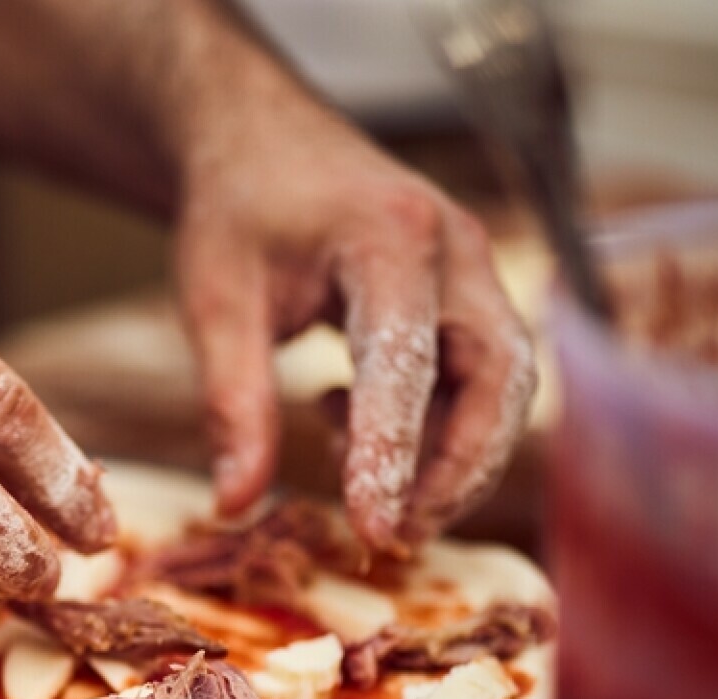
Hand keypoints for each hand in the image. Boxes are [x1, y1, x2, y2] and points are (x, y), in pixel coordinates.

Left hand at [173, 104, 534, 551]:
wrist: (260, 142)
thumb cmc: (239, 211)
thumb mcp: (214, 301)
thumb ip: (232, 401)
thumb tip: (237, 504)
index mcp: (390, 237)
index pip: (409, 363)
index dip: (395, 453)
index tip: (373, 530)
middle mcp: (455, 250)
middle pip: (500, 377)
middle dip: (458, 468)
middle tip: (395, 536)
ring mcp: (472, 271)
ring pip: (502, 385)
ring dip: (452, 458)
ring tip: (375, 503)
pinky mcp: (468, 297)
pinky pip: (479, 379)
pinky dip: (431, 427)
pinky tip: (349, 427)